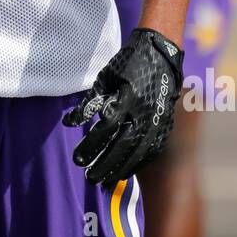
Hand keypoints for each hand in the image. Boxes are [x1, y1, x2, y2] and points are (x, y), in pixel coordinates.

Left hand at [64, 28, 183, 185]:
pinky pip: (151, 150)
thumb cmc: (128, 64)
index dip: (91, 145)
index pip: (106, 128)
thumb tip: (71, 123)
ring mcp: (158, 120)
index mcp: (128, 97)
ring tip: (104, 183)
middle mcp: (144, 111)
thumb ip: (91, 101)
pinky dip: (137, 163)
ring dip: (120, 169)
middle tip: (89, 178)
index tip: (78, 159)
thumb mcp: (106, 77)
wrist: (162, 54)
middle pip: (122, 145)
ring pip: (138, 152)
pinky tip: (125, 173)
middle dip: (104, 164)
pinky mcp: (165, 124)